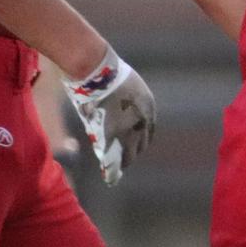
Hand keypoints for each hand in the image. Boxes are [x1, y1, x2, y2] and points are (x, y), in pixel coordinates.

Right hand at [67, 48, 156, 184]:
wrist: (97, 70)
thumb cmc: (104, 74)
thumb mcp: (125, 87)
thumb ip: (126, 102)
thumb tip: (116, 109)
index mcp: (148, 106)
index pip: (147, 130)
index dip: (139, 140)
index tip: (133, 146)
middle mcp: (144, 120)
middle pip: (141, 144)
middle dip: (132, 153)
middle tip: (124, 161)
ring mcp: (129, 129)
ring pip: (129, 154)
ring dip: (123, 163)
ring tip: (116, 172)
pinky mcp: (112, 135)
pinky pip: (114, 157)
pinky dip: (112, 169)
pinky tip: (110, 177)